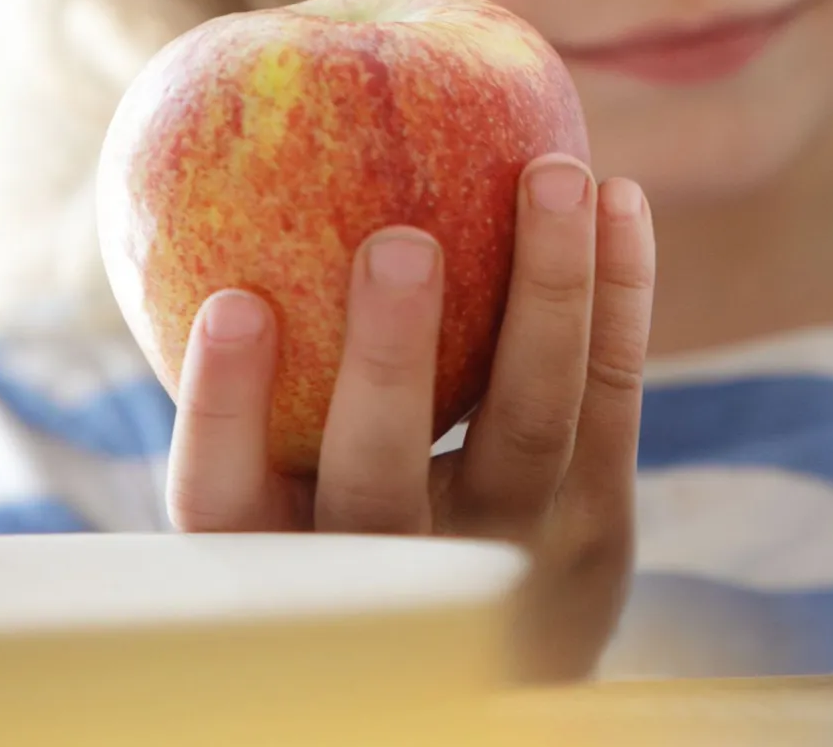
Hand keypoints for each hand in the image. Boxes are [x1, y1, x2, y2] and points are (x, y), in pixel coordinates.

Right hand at [165, 154, 655, 682]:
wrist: (504, 657)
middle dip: (390, 364)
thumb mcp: (284, 494)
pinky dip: (617, 296)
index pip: (227, 501)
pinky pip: (611, 394)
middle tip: (396, 246)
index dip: (224, 407)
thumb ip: (254, 387)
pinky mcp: (600, 519)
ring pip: (530, 422)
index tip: (232, 304)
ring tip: (553, 176)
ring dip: (545, 292)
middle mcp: (401, 569)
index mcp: (289, 560)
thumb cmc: (353, 524)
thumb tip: (215, 189)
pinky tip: (616, 198)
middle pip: (383, 483)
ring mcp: (515, 547)